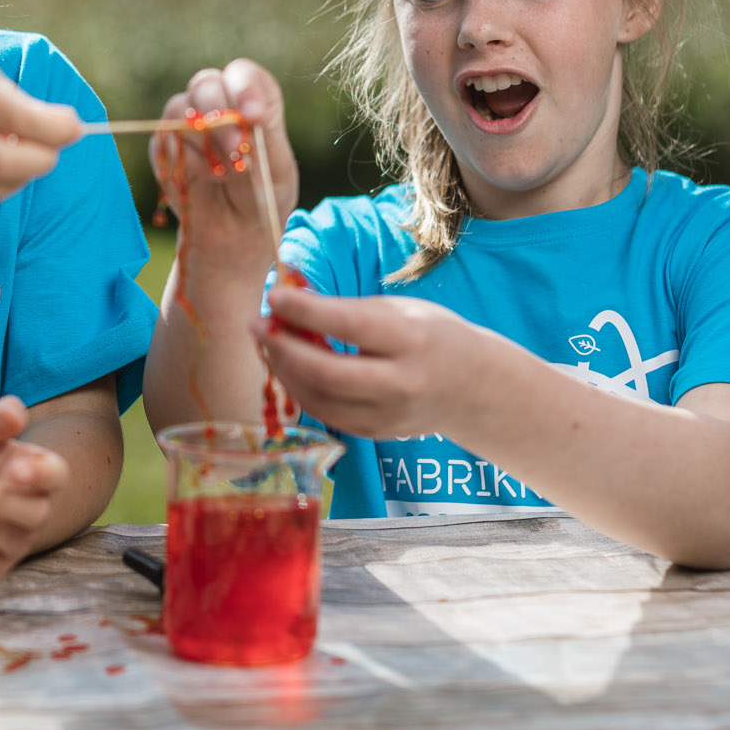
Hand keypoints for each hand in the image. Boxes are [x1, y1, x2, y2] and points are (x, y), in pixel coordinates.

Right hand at [0, 39, 80, 202]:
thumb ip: (3, 92)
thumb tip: (52, 128)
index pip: (10, 114)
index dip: (52, 127)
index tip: (75, 127)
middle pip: (1, 161)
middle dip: (43, 159)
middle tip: (56, 148)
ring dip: (24, 176)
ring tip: (30, 155)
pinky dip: (1, 186)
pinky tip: (5, 169)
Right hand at [149, 59, 297, 273]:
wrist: (232, 236)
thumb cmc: (261, 198)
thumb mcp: (276, 171)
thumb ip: (262, 139)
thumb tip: (246, 116)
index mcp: (250, 102)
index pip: (244, 75)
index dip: (245, 87)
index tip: (254, 116)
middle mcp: (217, 105)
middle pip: (206, 82)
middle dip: (220, 114)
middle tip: (236, 152)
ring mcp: (187, 122)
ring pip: (182, 108)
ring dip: (205, 143)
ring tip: (225, 175)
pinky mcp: (164, 144)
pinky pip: (165, 138)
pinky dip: (188, 160)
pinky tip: (204, 180)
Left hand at [251, 282, 497, 440]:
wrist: (473, 388)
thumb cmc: (432, 335)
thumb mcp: (402, 310)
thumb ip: (349, 309)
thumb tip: (291, 300)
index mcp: (411, 340)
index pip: (348, 324)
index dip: (304, 310)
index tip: (273, 295)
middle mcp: (400, 383)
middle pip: (326, 372)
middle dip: (282, 348)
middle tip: (257, 326)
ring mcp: (387, 415)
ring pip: (318, 399)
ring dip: (284, 370)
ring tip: (268, 344)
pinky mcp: (376, 434)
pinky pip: (326, 414)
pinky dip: (300, 389)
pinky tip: (288, 367)